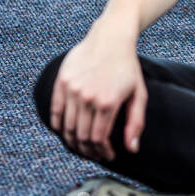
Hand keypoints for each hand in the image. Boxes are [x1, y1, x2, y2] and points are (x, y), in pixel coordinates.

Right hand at [49, 27, 146, 161]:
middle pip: (81, 137)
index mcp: (108, 102)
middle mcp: (87, 98)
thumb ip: (135, 123)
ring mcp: (71, 90)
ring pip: (66, 128)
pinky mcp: (61, 83)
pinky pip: (55, 113)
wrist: (111, 39)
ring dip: (73, 143)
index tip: (108, 156)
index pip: (99, 139)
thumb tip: (132, 150)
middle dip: (88, 151)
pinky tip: (67, 133)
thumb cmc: (128, 68)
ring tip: (82, 147)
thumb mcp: (139, 94)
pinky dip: (58, 127)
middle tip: (95, 155)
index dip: (103, 152)